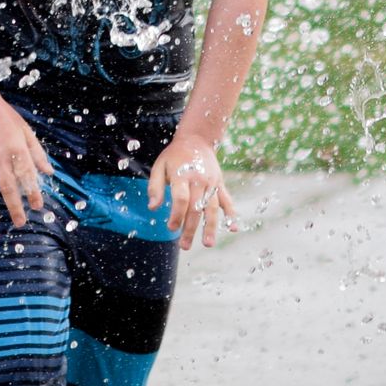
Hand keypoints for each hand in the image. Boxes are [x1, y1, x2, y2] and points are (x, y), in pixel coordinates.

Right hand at [0, 91, 52, 231]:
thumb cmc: (6, 118)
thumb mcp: (26, 131)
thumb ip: (37, 153)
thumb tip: (50, 173)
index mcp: (16, 147)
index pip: (26, 174)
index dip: (32, 191)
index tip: (37, 207)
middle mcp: (0, 155)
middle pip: (8, 184)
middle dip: (14, 205)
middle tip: (20, 223)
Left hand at [148, 131, 234, 247]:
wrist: (197, 139)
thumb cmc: (175, 155)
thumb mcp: (160, 165)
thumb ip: (155, 186)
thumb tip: (152, 208)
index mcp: (182, 174)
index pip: (181, 199)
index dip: (176, 215)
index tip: (170, 228)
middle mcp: (199, 179)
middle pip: (196, 207)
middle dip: (190, 229)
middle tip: (184, 246)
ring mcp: (212, 182)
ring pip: (212, 208)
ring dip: (210, 227)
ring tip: (208, 244)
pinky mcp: (220, 184)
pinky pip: (227, 200)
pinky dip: (231, 214)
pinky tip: (233, 228)